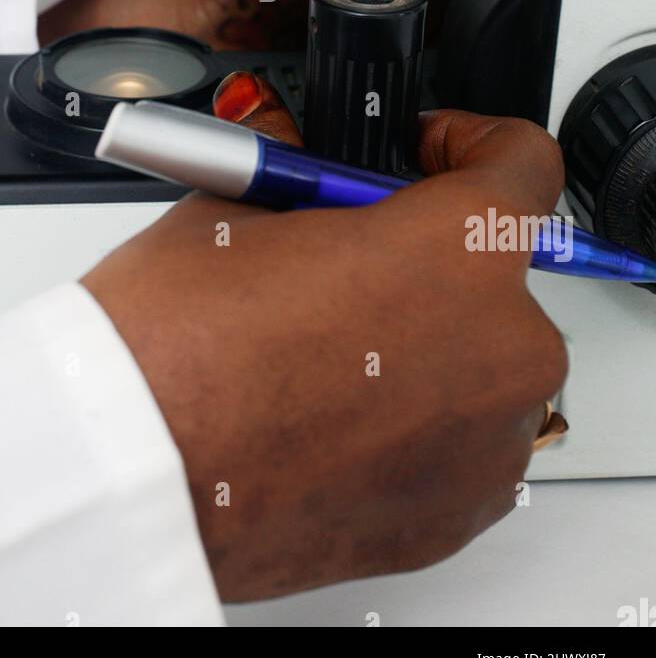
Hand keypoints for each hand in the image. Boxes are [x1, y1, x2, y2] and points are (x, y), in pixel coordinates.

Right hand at [83, 85, 568, 600]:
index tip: (429, 157)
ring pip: (481, 361)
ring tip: (324, 348)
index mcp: (460, 250)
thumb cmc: (178, 348)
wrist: (134, 475)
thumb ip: (299, 171)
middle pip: (496, 271)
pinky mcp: (456, 512)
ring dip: (423, 340)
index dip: (469, 145)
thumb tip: (297, 152)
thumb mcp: (235, 208)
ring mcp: (487, 440)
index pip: (523, 163)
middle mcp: (500, 346)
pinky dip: (413, 419)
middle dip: (429, 255)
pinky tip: (330, 411)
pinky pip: (460, 439)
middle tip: (347, 258)